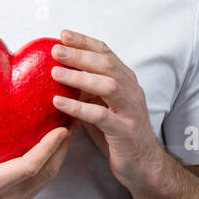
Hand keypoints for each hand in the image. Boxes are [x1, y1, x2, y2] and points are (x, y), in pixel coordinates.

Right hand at [0, 97, 77, 198]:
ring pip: (46, 181)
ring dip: (58, 157)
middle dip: (63, 147)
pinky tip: (48, 153)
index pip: (29, 167)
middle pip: (47, 172)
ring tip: (66, 133)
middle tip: (72, 121)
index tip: (62, 128)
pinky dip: (48, 167)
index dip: (48, 147)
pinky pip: (39, 186)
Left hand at [48, 29, 163, 188]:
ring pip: (107, 86)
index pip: (106, 53)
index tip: (63, 34)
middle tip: (56, 50)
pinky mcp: (125, 131)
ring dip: (79, 77)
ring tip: (55, 73)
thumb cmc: (117, 131)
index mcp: (125, 81)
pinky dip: (79, 107)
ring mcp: (130, 110)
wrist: (143, 164)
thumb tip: (57, 70)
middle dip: (80, 55)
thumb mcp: (102, 103)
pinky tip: (59, 103)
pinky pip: (102, 116)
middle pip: (106, 65)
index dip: (85, 42)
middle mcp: (131, 91)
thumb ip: (87, 87)